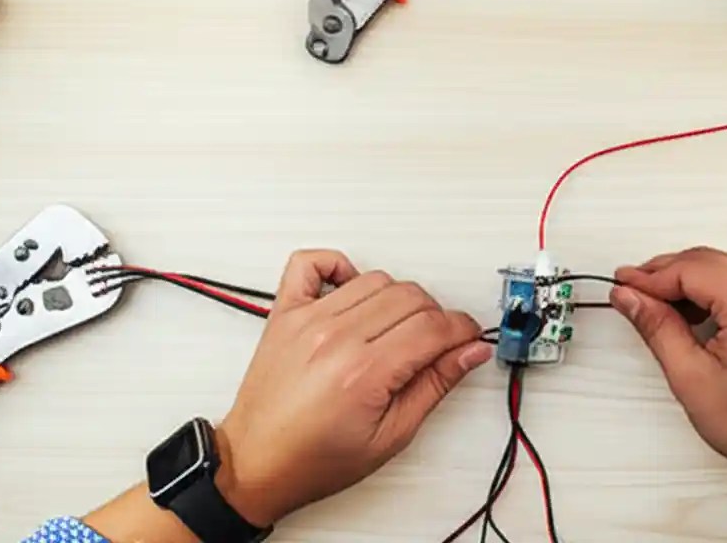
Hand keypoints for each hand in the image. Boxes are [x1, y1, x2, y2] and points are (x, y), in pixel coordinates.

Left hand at [217, 250, 492, 526]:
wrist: (257, 463)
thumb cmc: (314, 459)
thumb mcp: (390, 437)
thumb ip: (434, 386)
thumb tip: (469, 353)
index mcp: (364, 373)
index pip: (434, 327)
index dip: (463, 331)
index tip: (468, 341)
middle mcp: (335, 338)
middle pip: (411, 297)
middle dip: (436, 318)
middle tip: (433, 344)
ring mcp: (308, 319)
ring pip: (376, 279)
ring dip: (397, 298)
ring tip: (395, 329)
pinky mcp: (285, 312)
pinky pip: (312, 263)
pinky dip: (338, 266)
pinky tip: (351, 290)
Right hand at [610, 248, 726, 541]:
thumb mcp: (693, 379)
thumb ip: (657, 328)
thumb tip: (630, 297)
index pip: (690, 269)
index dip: (649, 276)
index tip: (622, 286)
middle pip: (708, 261)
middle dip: (666, 274)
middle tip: (632, 294)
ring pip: (725, 268)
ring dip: (689, 281)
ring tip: (658, 309)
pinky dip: (714, 290)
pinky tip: (692, 314)